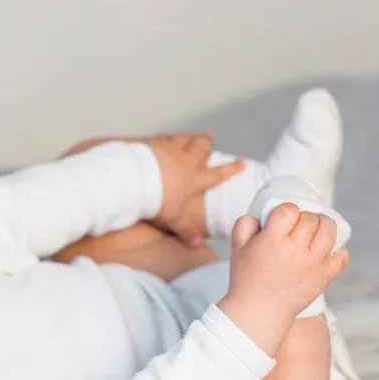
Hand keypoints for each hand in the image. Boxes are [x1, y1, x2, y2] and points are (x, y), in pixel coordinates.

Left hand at [59, 132, 244, 247]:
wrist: (134, 181)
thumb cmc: (156, 202)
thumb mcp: (173, 220)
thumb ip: (186, 231)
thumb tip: (197, 244)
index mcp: (195, 180)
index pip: (219, 174)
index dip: (233, 169)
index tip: (243, 162)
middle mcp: (187, 161)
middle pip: (201, 147)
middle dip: (207, 141)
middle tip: (210, 136)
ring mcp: (171, 149)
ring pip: (184, 138)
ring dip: (189, 137)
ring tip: (191, 136)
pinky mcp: (155, 144)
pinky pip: (164, 138)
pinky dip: (167, 138)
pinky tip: (164, 138)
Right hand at [219, 204, 349, 354]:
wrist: (259, 312)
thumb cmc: (247, 279)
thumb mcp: (237, 248)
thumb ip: (246, 223)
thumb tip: (262, 214)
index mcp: (272, 241)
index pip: (289, 210)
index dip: (285, 211)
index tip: (282, 220)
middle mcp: (295, 250)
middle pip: (310, 219)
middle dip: (304, 218)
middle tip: (297, 227)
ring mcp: (313, 264)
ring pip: (329, 231)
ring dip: (324, 225)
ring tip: (316, 230)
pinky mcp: (324, 277)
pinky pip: (342, 256)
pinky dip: (338, 249)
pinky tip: (325, 250)